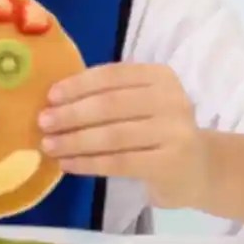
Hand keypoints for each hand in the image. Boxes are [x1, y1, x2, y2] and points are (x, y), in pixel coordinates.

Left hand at [38, 63, 207, 208]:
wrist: (200, 168)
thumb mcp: (143, 103)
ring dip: (75, 141)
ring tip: (49, 145)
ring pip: (112, 136)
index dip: (78, 84)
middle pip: (110, 104)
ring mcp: (173, 132)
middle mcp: (171, 99)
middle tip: (43, 122)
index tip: (50, 96)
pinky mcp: (169, 163)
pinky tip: (67, 164)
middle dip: (71, 113)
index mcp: (160, 76)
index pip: (112, 75)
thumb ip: (110, 95)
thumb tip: (55, 99)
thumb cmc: (160, 130)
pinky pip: (118, 162)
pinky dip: (88, 163)